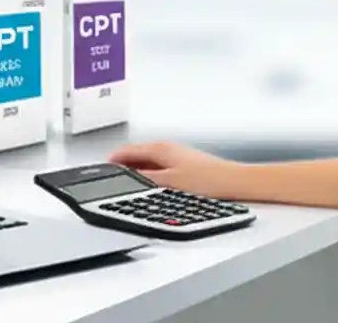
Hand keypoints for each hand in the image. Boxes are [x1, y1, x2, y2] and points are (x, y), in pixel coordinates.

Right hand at [108, 141, 247, 199]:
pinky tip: (152, 188)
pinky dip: (150, 175)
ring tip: (130, 185)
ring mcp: (176, 156)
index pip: (128, 151)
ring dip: (137, 172)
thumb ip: (147, 180)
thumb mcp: (170, 183)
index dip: (113, 161)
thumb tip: (129, 178)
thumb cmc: (209, 180)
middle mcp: (168, 149)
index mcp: (161, 149)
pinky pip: (159, 168)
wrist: (234, 182)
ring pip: (148, 162)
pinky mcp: (184, 165)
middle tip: (113, 180)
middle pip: (137, 155)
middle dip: (124, 166)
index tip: (102, 169)